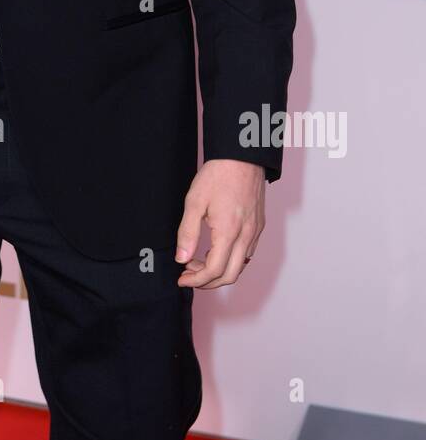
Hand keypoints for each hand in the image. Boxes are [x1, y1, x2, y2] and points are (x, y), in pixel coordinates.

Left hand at [174, 159, 264, 287]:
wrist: (242, 157)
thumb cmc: (217, 175)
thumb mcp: (194, 202)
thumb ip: (187, 233)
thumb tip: (181, 258)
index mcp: (229, 232)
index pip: (214, 270)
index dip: (196, 280)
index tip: (182, 278)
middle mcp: (246, 236)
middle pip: (230, 275)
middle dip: (208, 282)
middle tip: (189, 275)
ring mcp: (255, 232)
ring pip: (241, 266)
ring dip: (220, 271)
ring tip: (198, 261)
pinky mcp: (258, 226)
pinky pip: (247, 253)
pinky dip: (231, 260)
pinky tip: (216, 250)